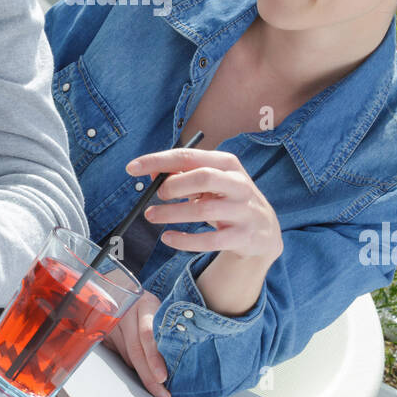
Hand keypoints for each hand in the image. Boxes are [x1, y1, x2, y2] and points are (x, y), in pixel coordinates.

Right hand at [101, 289, 169, 396]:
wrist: (122, 287)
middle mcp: (127, 311)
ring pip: (127, 354)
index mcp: (145, 303)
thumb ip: (163, 328)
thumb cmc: (148, 303)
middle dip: (149, 374)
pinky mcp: (104, 329)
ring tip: (157, 386)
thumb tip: (176, 360)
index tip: (162, 377)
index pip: (148, 334)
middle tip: (161, 392)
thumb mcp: (159, 308)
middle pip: (136, 349)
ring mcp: (113, 321)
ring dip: (141, 372)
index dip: (154, 357)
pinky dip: (132, 365)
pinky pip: (119, 353)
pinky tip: (143, 370)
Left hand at [128, 148, 282, 263]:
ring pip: (203, 210)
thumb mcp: (210, 181)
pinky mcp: (242, 236)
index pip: (188, 155)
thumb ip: (181, 174)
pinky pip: (209, 240)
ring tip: (152, 216)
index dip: (157, 160)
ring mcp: (243, 210)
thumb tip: (149, 171)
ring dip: (172, 213)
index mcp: (227, 163)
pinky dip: (184, 240)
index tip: (131, 168)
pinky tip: (168, 238)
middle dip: (173, 185)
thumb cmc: (229, 198)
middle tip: (156, 194)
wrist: (264, 230)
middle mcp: (238, 183)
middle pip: (203, 177)